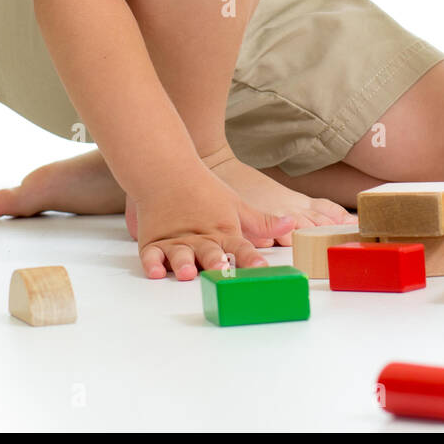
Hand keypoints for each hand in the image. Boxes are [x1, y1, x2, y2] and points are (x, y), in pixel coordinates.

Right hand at [133, 165, 296, 279]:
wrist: (168, 171)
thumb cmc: (205, 192)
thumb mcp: (237, 206)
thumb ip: (262, 222)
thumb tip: (291, 224)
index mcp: (222, 231)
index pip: (240, 247)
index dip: (250, 259)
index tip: (261, 269)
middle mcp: (200, 239)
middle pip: (209, 252)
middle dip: (216, 262)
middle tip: (222, 270)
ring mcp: (176, 241)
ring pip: (180, 254)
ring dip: (184, 263)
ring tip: (188, 272)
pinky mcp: (154, 243)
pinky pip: (151, 255)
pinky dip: (153, 264)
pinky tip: (156, 271)